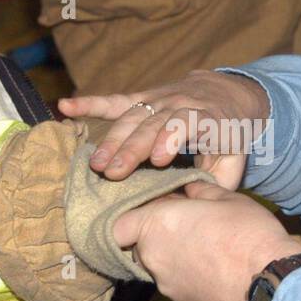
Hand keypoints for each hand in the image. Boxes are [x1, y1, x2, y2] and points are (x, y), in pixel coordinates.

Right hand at [56, 70, 270, 189]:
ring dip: (112, 139)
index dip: (171, 138)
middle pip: (152, 123)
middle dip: (131, 148)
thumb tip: (196, 206)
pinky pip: (114, 101)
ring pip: (132, 116)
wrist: (226, 95)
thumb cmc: (229, 137)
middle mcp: (180, 103)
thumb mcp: (234, 159)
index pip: (186, 124)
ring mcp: (158, 99)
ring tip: (95, 164)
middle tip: (112, 173)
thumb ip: (218, 181)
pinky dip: (89, 103)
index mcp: (206, 117)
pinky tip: (66, 106)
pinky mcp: (142, 98)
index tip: (158, 159)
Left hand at [112, 180, 300, 300]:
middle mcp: (153, 256)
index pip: (118, 226)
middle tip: (185, 227)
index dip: (131, 219)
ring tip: (205, 250)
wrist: (269, 281)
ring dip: (173, 257)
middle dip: (156, 236)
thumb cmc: (247, 232)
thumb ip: (198, 192)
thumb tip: (187, 190)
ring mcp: (166, 284)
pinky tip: (214, 271)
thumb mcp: (226, 198)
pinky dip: (189, 278)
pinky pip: (177, 285)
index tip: (152, 212)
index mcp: (157, 224)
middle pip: (139, 246)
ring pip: (159, 267)